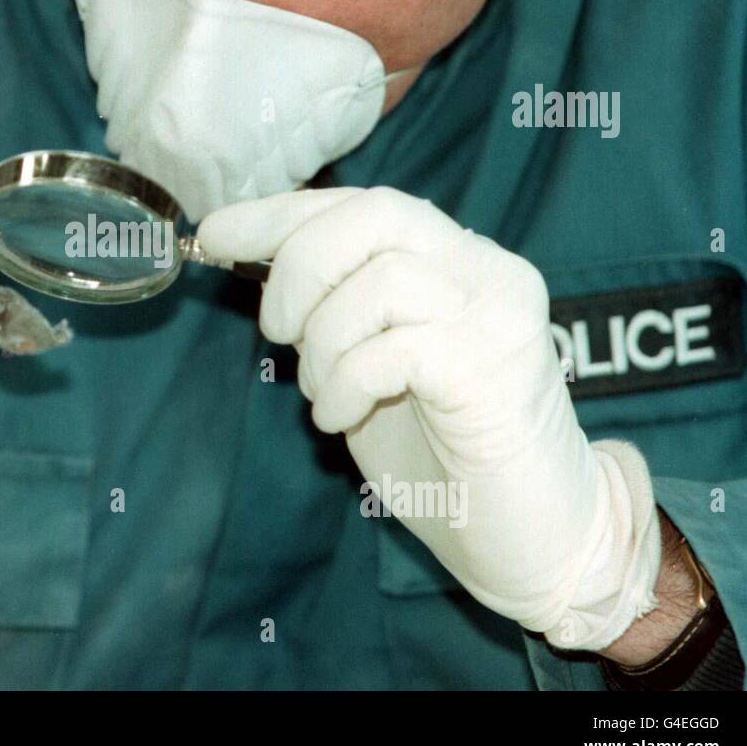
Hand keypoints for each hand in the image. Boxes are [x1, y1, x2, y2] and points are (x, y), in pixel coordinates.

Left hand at [198, 187, 662, 650]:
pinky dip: (344, 383)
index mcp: (459, 262)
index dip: (280, 214)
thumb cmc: (446, 456)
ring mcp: (499, 318)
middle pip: (377, 214)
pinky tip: (341, 417)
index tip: (214, 235)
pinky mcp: (495, 371)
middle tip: (278, 332)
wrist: (532, 540)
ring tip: (324, 391)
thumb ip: (336, 312)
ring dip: (324, 340)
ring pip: (383, 279)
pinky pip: (393, 350)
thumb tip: (260, 270)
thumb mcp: (370, 364)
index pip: (364, 206)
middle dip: (300, 267)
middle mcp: (489, 273)